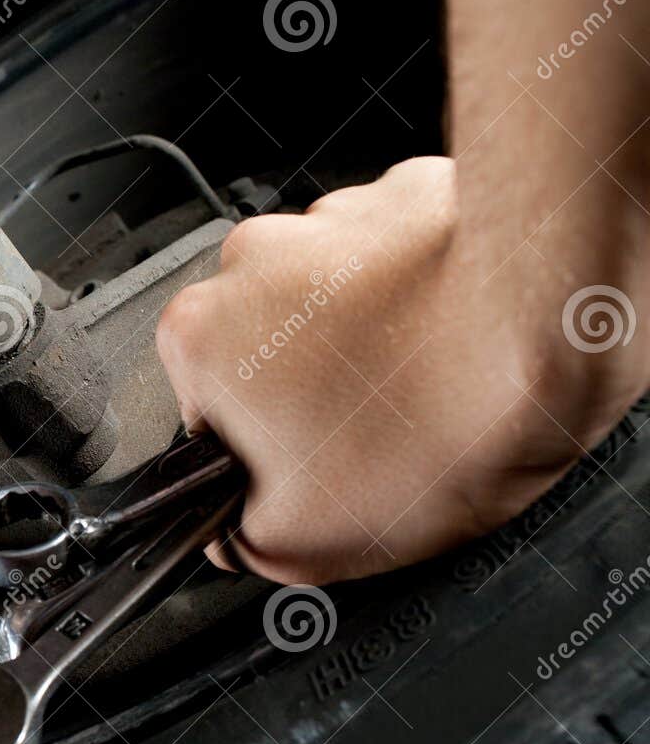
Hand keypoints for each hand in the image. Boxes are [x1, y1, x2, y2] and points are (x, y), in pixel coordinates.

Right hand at [157, 157, 623, 583]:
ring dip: (366, 339)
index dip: (258, 455)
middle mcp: (250, 260)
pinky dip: (421, 293)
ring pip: (332, 300)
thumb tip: (236, 537)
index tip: (304, 473)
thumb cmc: (431, 416)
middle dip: (307, 391)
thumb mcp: (304, 542)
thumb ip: (241, 544)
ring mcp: (330, 219)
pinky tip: (454, 338)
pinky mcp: (402, 198)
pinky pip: (398, 258)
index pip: (204, 414)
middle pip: (262, 349)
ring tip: (421, 386)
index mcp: (198, 337)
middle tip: (368, 435)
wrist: (545, 329)